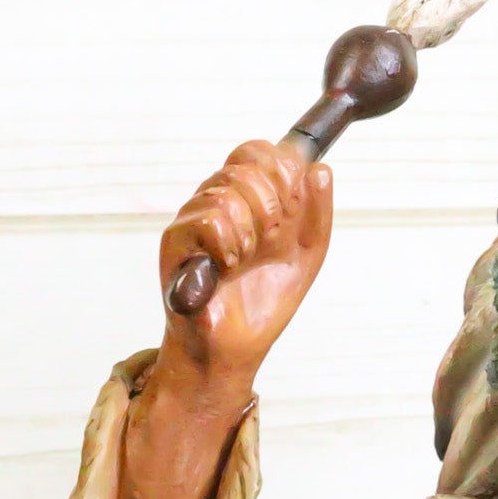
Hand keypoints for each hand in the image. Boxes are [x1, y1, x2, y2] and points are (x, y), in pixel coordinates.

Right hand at [157, 139, 332, 382]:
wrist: (237, 346)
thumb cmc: (265, 300)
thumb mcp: (307, 256)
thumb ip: (318, 214)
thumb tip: (321, 170)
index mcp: (245, 198)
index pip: (256, 152)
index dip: (280, 170)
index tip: (292, 207)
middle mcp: (215, 201)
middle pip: (245, 167)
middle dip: (273, 208)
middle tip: (270, 243)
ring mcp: (193, 219)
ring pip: (227, 193)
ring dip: (251, 233)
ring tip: (246, 261)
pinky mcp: (175, 242)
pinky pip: (210, 220)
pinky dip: (230, 246)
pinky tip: (229, 267)